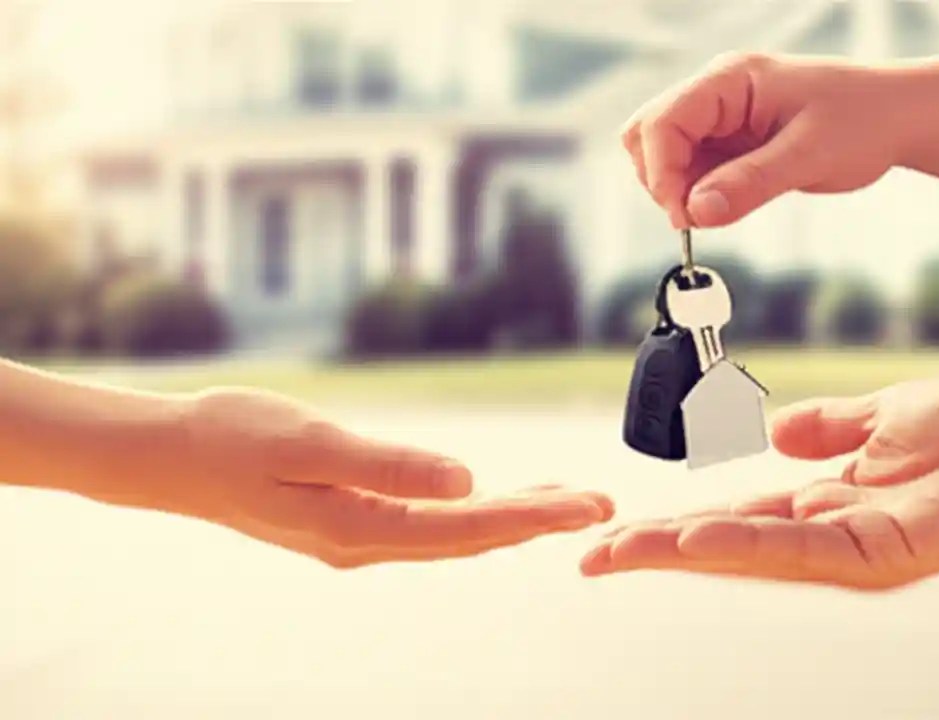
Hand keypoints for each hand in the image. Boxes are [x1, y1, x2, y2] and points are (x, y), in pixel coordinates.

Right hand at [147, 388, 612, 568]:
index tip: (588, 507)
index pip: (466, 526)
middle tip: (602, 504)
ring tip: (567, 502)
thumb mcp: (311, 443)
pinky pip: (427, 524)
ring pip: (452, 532)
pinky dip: (471, 513)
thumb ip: (389, 464)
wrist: (173, 457)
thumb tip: (467, 480)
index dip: (532, 516)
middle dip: (538, 520)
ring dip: (511, 517)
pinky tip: (495, 503)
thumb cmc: (233, 439)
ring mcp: (357, 536)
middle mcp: (365, 543)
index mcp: (359, 528)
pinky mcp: (349, 521)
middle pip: (470, 535)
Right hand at [581, 379, 938, 589]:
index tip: (620, 528)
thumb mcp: (882, 416)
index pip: (734, 516)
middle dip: (658, 551)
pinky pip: (798, 547)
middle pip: (727, 545)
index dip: (677, 523)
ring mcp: (850, 548)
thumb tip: (773, 432)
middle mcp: (828, 531)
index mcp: (824, 498)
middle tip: (591, 556)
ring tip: (621, 551)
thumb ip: (827, 427)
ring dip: (682, 551)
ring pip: (749, 553)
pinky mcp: (877, 553)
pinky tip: (696, 538)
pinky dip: (744, 544)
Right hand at [622, 53, 903, 227]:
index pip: (663, 121)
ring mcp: (722, 119)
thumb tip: (696, 213)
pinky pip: (694, 171)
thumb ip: (750, 184)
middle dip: (662, 180)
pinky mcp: (732, 144)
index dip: (661, 171)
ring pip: (666, 156)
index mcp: (730, 79)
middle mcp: (717, 94)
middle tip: (698, 216)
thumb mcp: (809, 155)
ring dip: (680, 190)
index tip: (684, 215)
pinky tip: (729, 205)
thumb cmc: (863, 120)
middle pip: (649, 135)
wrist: (899, 117)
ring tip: (720, 211)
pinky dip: (699, 195)